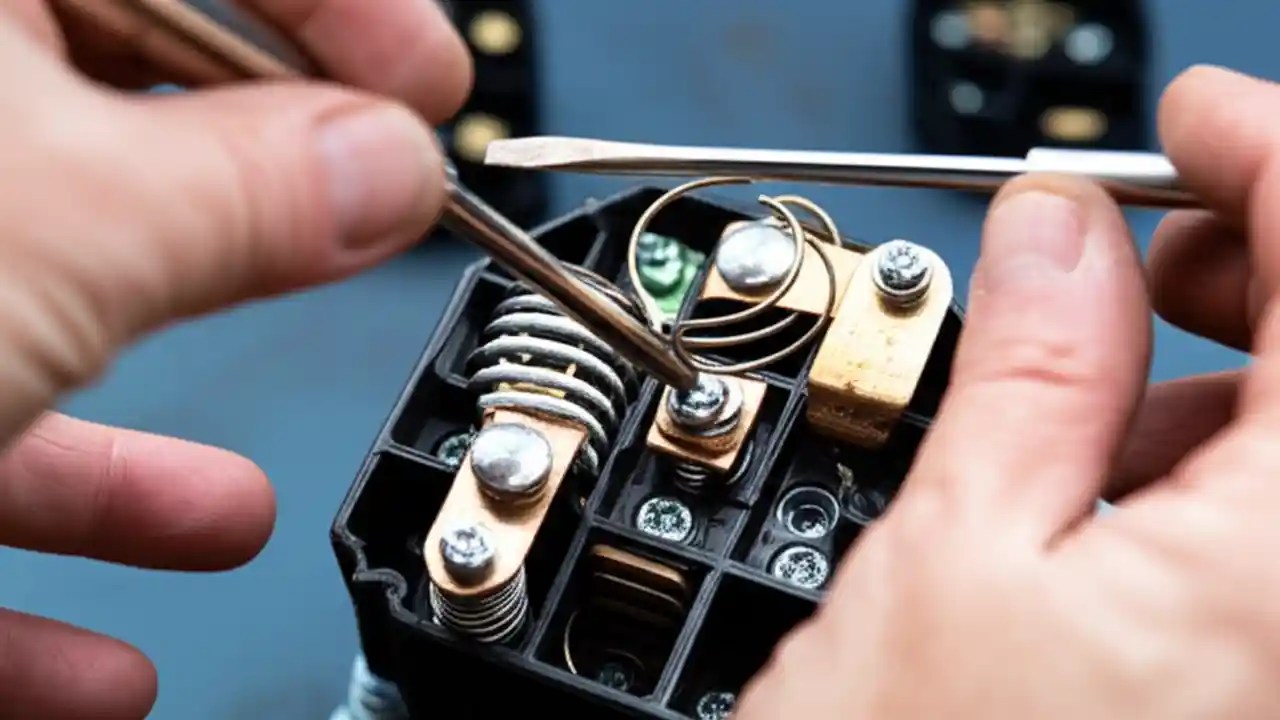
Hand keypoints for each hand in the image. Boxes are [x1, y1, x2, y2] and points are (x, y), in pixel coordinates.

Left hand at [0, 2, 468, 716]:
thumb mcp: (67, 233)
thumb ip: (250, 192)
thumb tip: (390, 170)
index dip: (335, 9)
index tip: (429, 85)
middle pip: (109, 133)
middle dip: (251, 220)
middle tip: (375, 236)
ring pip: (21, 347)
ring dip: (130, 469)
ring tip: (226, 517)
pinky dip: (31, 582)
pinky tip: (93, 670)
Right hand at [736, 66, 1279, 718]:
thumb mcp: (955, 561)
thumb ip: (1033, 369)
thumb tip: (1051, 231)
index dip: (1276, 157)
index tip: (1186, 125)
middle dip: (1272, 250)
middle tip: (1149, 233)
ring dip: (1249, 362)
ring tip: (1112, 369)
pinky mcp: (1270, 682)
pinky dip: (1237, 463)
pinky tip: (1142, 482)